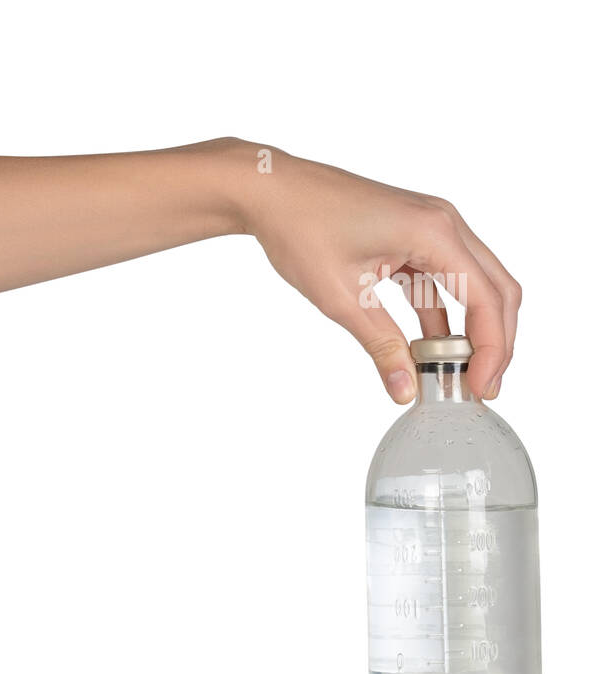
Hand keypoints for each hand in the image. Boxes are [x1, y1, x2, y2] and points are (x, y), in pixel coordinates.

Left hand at [232, 143, 519, 401]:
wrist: (272, 192)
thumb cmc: (300, 228)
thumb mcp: (341, 297)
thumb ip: (380, 345)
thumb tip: (404, 388)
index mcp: (433, 232)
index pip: (486, 298)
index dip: (492, 349)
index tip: (481, 388)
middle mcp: (443, 223)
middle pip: (495, 289)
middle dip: (494, 342)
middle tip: (480, 388)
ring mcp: (431, 226)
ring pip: (474, 284)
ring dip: (470, 330)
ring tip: (456, 376)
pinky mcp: (413, 235)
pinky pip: (443, 278)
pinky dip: (443, 314)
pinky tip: (430, 349)